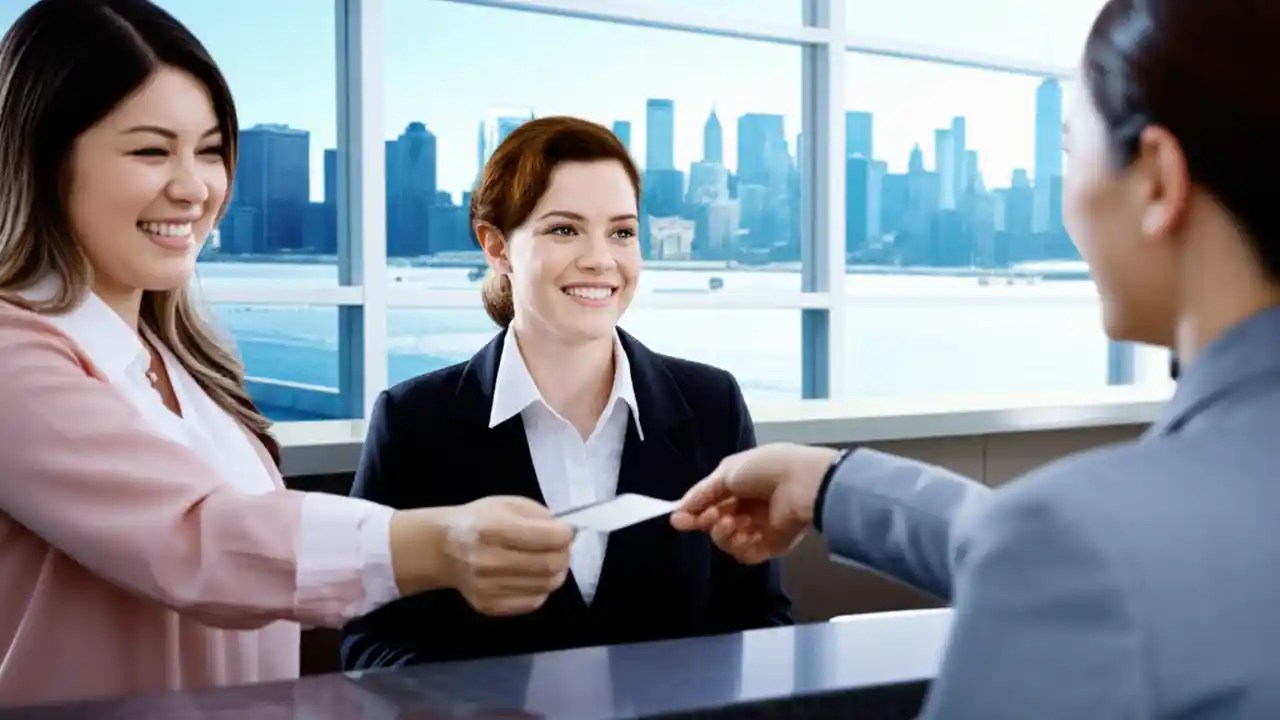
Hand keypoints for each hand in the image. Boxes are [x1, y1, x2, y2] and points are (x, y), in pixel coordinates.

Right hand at [391, 496, 572, 615]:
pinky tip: (532, 577)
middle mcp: (489, 561)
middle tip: (562, 548)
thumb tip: (566, 534)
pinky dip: (541, 588)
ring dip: (556, 573)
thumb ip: (539, 516)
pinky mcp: (490, 606)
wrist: (442, 549)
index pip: (547, 538)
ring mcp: (488, 587)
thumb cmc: (478, 521)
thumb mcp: (506, 504)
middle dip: (565, 555)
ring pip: (545, 586)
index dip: (566, 534)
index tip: (567, 531)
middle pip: (550, 565)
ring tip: (550, 561)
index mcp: (493, 529)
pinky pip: (533, 602)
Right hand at [671, 443, 837, 564]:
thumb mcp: (726, 473)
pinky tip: (742, 532)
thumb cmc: (765, 469)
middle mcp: (748, 507)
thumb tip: (678, 513)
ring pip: (728, 541)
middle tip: (708, 517)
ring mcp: (760, 528)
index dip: (694, 511)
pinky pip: (745, 554)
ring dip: (722, 533)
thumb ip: (701, 494)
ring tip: (730, 521)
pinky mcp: (771, 546)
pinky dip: (739, 545)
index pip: (711, 503)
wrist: (802, 482)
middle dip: (707, 522)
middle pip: (716, 524)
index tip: (678, 520)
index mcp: (740, 484)